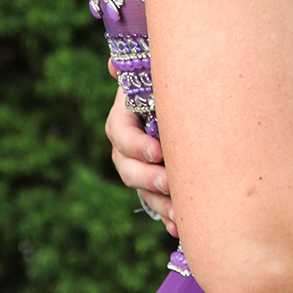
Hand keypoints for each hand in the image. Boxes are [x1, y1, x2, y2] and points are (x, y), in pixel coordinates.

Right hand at [105, 78, 176, 236]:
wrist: (179, 107)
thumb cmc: (167, 85)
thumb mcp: (155, 72)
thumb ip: (137, 65)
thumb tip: (112, 65)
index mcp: (124, 120)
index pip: (122, 134)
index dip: (137, 145)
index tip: (158, 152)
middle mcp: (126, 148)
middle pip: (128, 169)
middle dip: (148, 179)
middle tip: (170, 184)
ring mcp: (140, 169)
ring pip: (143, 192)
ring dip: (160, 204)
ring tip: (179, 214)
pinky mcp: (156, 186)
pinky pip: (158, 206)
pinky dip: (167, 218)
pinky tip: (178, 228)